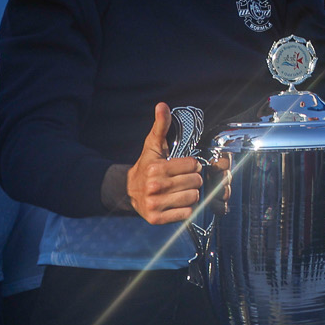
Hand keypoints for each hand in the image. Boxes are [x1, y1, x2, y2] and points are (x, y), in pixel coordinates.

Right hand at [128, 103, 203, 223]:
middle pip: (195, 181)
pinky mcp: (156, 219)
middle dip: (192, 178)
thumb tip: (162, 105)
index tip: (184, 166)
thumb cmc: (147, 165)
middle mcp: (154, 187)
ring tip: (181, 189)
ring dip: (190, 193)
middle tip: (182, 178)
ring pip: (193, 197)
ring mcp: (154, 204)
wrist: (128, 190)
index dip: (191, 164)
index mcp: (155, 169)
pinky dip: (185, 208)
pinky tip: (176, 202)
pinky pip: (186, 213)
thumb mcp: (153, 144)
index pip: (193, 165)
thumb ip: (161, 125)